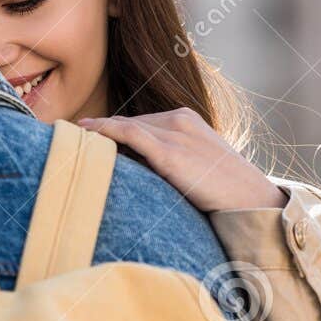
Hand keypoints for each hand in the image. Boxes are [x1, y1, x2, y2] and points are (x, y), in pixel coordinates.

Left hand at [76, 108, 286, 212]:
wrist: (253, 201)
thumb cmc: (226, 192)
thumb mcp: (196, 169)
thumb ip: (170, 164)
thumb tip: (139, 175)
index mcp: (186, 120)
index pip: (140, 124)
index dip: (111, 131)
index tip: (83, 135)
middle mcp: (179, 119)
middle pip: (129, 124)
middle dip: (101, 133)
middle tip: (66, 137)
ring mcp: (175, 132)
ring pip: (124, 128)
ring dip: (95, 132)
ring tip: (67, 135)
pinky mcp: (170, 150)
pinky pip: (128, 134)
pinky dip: (103, 131)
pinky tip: (82, 133)